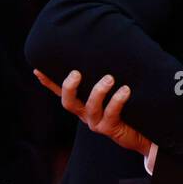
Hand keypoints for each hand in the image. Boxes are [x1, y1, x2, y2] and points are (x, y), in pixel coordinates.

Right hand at [35, 69, 152, 154]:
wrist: (144, 134)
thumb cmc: (131, 108)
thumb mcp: (116, 91)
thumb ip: (110, 77)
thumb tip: (112, 49)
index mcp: (83, 104)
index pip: (62, 93)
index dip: (49, 83)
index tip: (38, 70)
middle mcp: (86, 114)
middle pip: (69, 103)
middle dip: (69, 87)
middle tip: (76, 72)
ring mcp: (97, 122)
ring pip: (91, 107)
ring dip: (99, 91)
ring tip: (110, 78)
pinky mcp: (110, 129)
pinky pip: (111, 114)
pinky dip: (117, 101)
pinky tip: (125, 90)